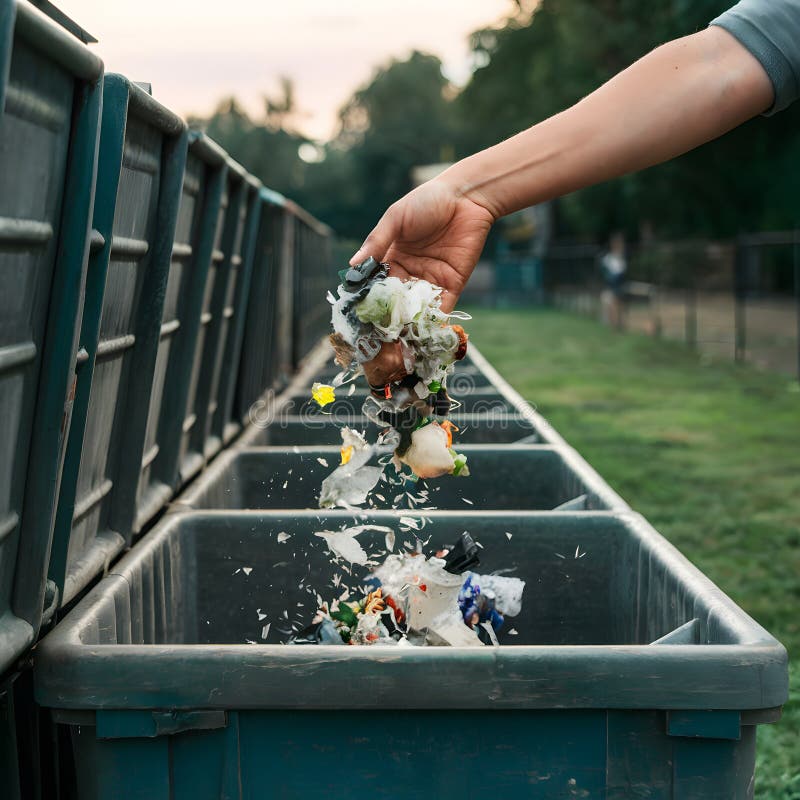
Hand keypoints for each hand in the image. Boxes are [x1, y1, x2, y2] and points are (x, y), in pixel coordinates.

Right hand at [351, 177, 494, 386]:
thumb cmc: (427, 200)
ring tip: (396, 347)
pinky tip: (422, 337)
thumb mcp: (396, 218)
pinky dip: (431, 324)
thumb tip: (351, 267)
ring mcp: (429, 282)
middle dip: (386, 322)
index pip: (375, 286)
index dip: (367, 302)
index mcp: (390, 258)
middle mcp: (408, 274)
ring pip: (415, 310)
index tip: (358, 320)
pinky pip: (439, 310)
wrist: (467, 197)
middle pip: (394, 303)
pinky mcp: (451, 286)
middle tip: (375, 342)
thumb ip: (377, 242)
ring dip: (407, 327)